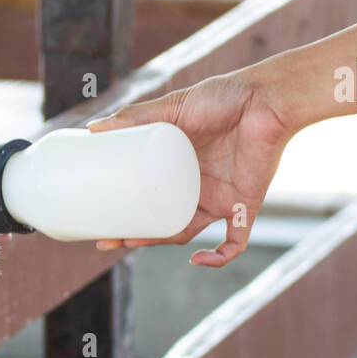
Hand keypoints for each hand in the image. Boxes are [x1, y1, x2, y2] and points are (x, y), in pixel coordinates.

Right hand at [86, 72, 293, 266]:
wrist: (265, 98)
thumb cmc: (222, 97)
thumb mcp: (172, 108)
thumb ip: (134, 117)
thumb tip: (91, 128)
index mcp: (178, 167)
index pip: (148, 198)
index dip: (125, 213)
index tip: (98, 221)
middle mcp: (196, 187)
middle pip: (160, 222)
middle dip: (132, 236)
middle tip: (105, 239)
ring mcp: (219, 199)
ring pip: (185, 233)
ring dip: (159, 244)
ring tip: (131, 242)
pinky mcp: (243, 205)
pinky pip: (234, 243)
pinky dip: (218, 258)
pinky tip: (196, 260)